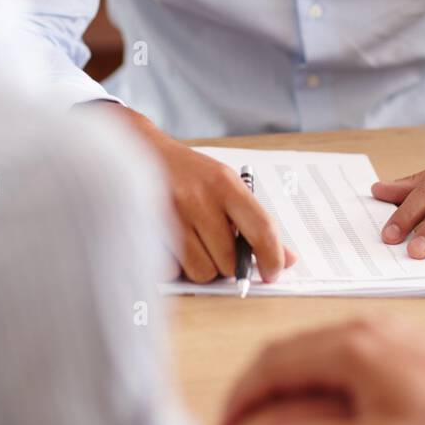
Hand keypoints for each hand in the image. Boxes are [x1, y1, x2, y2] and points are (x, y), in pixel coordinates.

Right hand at [87, 103, 294, 283]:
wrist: (138, 152)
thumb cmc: (188, 174)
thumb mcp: (226, 185)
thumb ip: (256, 223)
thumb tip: (286, 260)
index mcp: (224, 183)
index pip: (261, 228)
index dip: (271, 257)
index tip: (272, 272)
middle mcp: (198, 198)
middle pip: (229, 261)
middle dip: (228, 265)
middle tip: (220, 248)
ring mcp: (169, 216)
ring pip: (201, 271)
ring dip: (202, 267)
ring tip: (195, 244)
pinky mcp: (146, 232)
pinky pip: (172, 272)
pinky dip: (176, 267)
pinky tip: (173, 244)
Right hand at [221, 317, 424, 424]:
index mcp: (350, 348)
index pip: (275, 362)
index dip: (243, 394)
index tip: (225, 423)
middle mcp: (360, 328)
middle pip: (288, 348)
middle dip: (256, 384)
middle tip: (237, 421)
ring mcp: (378, 328)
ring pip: (310, 345)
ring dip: (282, 376)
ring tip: (267, 413)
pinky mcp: (392, 338)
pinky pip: (334, 347)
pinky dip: (309, 369)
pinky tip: (311, 398)